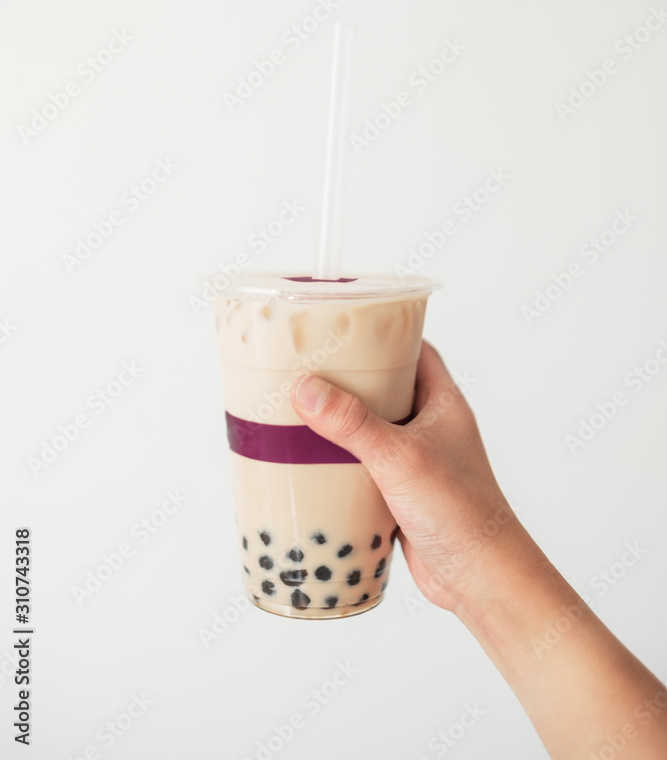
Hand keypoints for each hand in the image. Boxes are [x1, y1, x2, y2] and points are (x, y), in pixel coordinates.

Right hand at [290, 340, 519, 613]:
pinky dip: (341, 464)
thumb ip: (353, 424)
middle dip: (349, 380)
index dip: (383, 334)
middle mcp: (432, 427)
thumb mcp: (400, 458)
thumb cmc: (461, 512)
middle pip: (386, 389)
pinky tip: (309, 465)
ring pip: (373, 431)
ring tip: (297, 412)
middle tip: (307, 368)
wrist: (482, 580)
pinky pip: (366, 469)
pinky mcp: (402, 495)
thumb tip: (305, 389)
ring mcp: (418, 462)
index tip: (344, 326)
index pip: (415, 350)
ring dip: (340, 426)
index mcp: (443, 403)